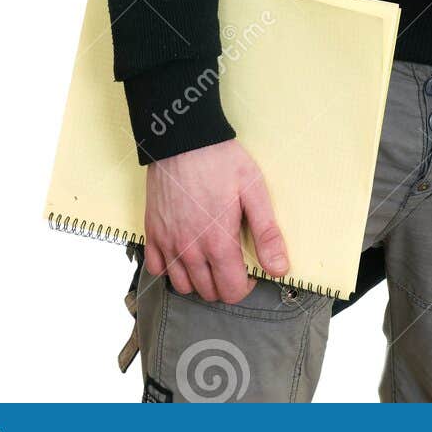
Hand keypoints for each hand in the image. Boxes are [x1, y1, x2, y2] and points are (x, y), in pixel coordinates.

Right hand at [143, 138, 289, 304]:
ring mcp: (168, 243)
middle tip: (231, 262)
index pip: (233, 291)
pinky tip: (184, 253)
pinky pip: (158, 269)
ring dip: (199, 280)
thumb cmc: (220, 160)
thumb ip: (267, 233)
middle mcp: (190, 250)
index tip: (249, 271)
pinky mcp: (152, 232)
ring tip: (210, 260)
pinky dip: (171, 269)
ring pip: (183, 286)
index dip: (246, 286)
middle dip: (225, 284)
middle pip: (209, 292)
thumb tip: (279, 269)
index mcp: (218, 242)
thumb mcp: (254, 190)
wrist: (183, 138)